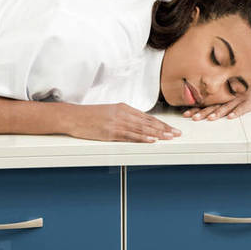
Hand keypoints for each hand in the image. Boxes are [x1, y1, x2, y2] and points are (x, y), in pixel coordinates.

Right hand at [66, 103, 181, 142]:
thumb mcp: (110, 112)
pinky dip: (142, 138)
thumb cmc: (90, 116)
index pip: (147, 117)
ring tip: (169, 137)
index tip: (171, 128)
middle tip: (176, 134)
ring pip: (142, 129)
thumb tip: (138, 124)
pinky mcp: (110, 132)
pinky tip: (151, 140)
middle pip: (148, 122)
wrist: (74, 117)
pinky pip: (129, 136)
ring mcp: (117, 123)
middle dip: (164, 129)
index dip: (161, 123)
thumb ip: (124, 117)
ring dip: (157, 134)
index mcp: (124, 108)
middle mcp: (123, 114)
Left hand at [182, 86, 250, 120]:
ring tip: (211, 118)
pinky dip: (236, 112)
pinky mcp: (249, 102)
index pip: (206, 104)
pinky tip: (231, 117)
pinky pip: (242, 108)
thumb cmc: (240, 88)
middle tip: (194, 118)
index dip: (195, 108)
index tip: (185, 114)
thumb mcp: (227, 91)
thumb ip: (215, 97)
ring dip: (218, 113)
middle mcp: (227, 98)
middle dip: (203, 112)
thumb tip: (195, 102)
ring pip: (226, 106)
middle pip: (214, 106)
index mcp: (220, 97)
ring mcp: (238, 99)